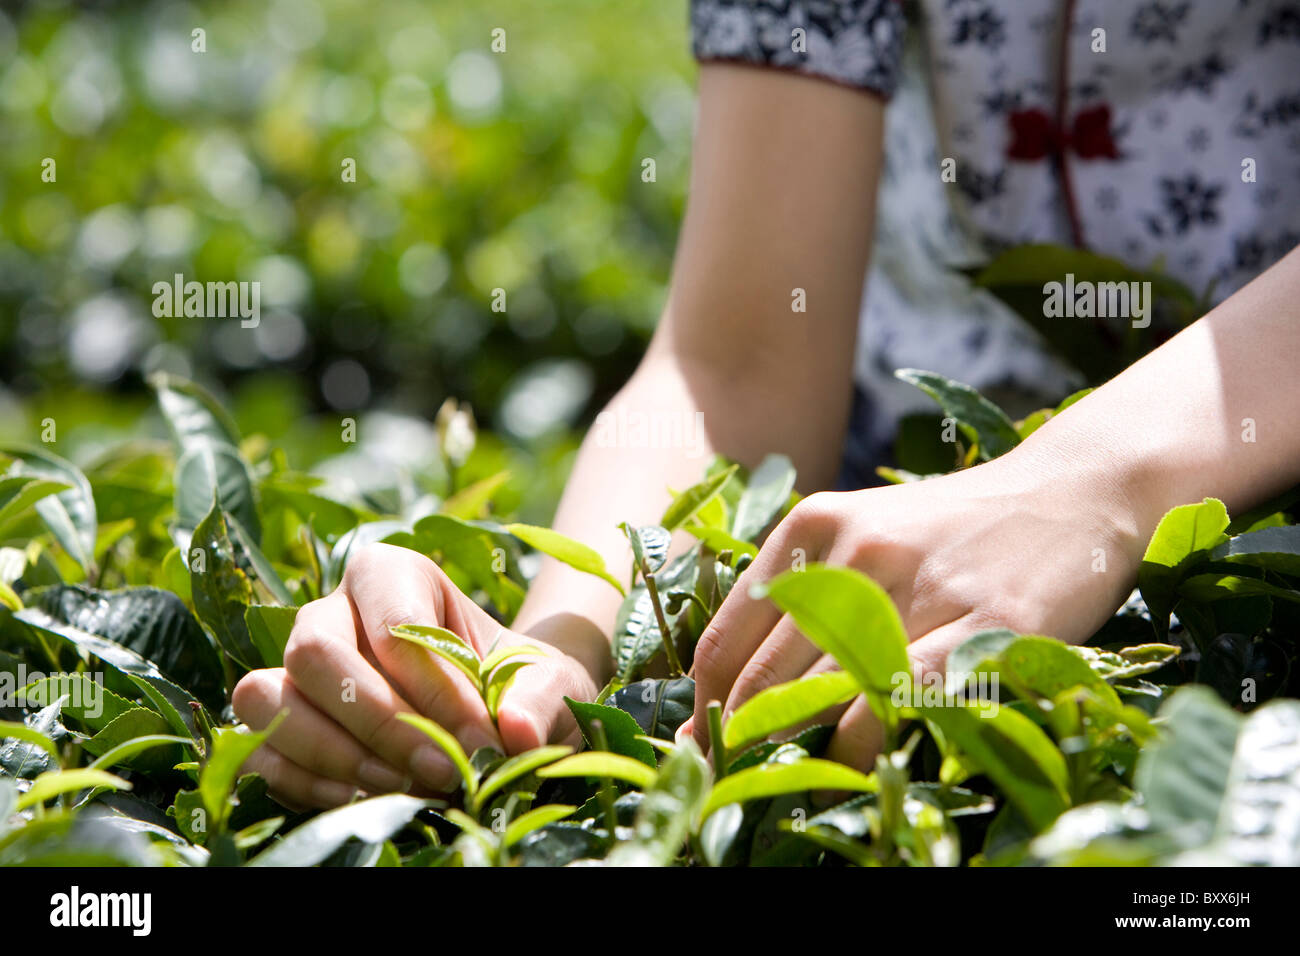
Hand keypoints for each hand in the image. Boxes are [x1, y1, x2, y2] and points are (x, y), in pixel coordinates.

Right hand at [232, 543, 598, 809]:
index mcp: (394, 575)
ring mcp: (295, 669)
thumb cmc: (518, 684)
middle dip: (378, 722)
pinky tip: (370, 801)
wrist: (499, 716)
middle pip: (315, 651)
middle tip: (441, 771)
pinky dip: (308, 783)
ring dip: (334, 754)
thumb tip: (513, 732)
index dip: (436, 690)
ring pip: (268, 697)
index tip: (483, 741)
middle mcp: (332, 611)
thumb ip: (542, 698)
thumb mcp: (551, 682)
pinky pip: (262, 752)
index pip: (395, 626)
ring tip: (405, 788)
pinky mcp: (278, 725)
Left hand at [683, 448, 1144, 768]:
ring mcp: (923, 587)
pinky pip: (901, 703)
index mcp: (813, 525)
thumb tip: (733, 680)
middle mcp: (857, 552)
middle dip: (742, 743)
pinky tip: (857, 766)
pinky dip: (867, 748)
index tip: (702, 745)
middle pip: (766, 677)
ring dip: (798, 754)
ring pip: (827, 697)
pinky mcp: (989, 624)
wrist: (1071, 491)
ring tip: (790, 784)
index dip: (707, 705)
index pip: (728, 636)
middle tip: (734, 781)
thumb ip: (802, 592)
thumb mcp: (862, 533)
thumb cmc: (950, 529)